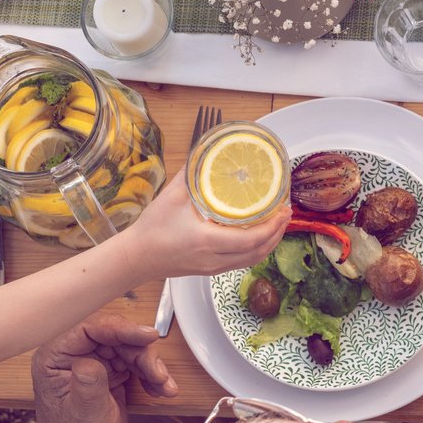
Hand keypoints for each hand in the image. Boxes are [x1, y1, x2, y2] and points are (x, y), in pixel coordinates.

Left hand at [32, 313, 174, 422]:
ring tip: (162, 385)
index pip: (88, 329)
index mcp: (55, 360)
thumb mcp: (84, 416)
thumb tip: (90, 359)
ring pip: (129, 349)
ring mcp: (92, 366)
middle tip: (157, 372)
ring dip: (150, 366)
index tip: (144, 336)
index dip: (120, 328)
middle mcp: (72, 358)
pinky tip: (159, 388)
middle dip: (141, 353)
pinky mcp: (108, 376)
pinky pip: (135, 364)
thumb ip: (87, 385)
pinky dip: (151, 375)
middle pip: (115, 337)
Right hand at [118, 175, 288, 282]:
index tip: (283, 210)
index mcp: (207, 241)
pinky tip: (260, 234)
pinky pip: (242, 262)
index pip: (250, 239)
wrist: (135, 258)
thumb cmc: (151, 229)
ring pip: (252, 260)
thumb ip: (191, 175)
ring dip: (270, 242)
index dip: (272, 226)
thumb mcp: (171, 197)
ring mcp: (213, 267)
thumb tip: (207, 153)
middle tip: (286, 212)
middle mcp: (214, 259)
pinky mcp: (211, 270)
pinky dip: (257, 249)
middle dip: (278, 232)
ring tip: (278, 222)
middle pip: (258, 252)